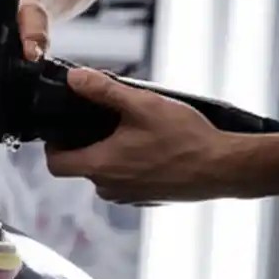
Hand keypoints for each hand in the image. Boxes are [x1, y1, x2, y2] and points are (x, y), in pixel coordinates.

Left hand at [45, 68, 239, 203]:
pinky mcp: (147, 199)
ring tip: (132, 131)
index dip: (54, 145)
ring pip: (105, 173)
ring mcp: (128, 197)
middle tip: (104, 121)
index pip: (55, 164)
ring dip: (111, 153)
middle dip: (87, 143)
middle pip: (81, 166)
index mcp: (100, 166)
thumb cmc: (187, 141)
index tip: (63, 129)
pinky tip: (151, 148)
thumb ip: (104, 90)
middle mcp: (109, 187)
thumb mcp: (143, 105)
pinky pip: (127, 181)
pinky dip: (131, 166)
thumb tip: (75, 78)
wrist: (225, 169)